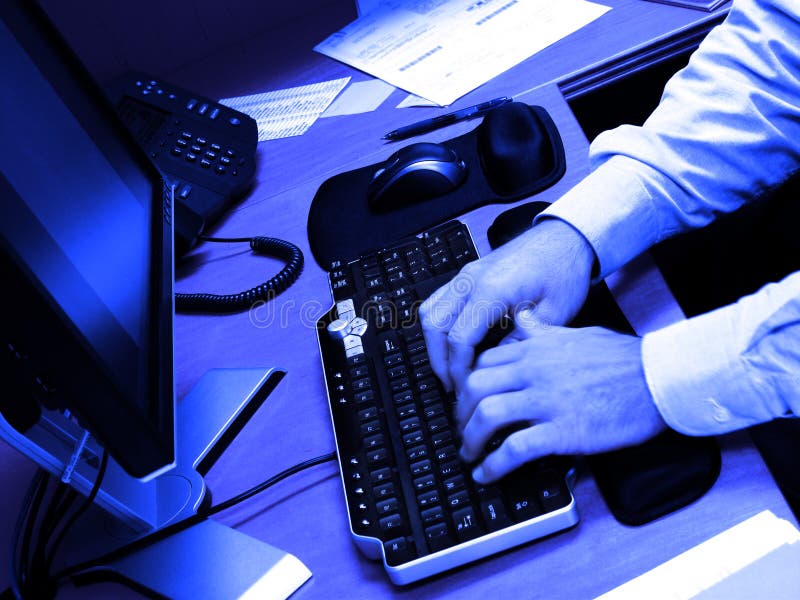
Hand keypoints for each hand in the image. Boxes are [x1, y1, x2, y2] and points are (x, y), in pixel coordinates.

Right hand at [419, 218, 595, 393]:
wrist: (566, 238)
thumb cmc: (564, 270)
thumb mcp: (553, 314)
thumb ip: (521, 341)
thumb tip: (496, 366)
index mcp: (492, 289)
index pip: (459, 337)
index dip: (459, 368)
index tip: (466, 387)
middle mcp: (472, 279)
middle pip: (435, 325)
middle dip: (439, 359)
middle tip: (452, 384)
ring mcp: (467, 275)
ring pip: (430, 311)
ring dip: (434, 342)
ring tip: (450, 366)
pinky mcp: (469, 274)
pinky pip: (439, 300)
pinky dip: (439, 324)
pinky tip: (454, 342)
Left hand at [458, 323, 667, 483]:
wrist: (659, 377)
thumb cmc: (624, 358)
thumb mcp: (577, 333)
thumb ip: (544, 331)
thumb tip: (524, 321)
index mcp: (536, 348)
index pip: (483, 364)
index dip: (468, 386)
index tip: (468, 403)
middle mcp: (534, 370)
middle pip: (474, 387)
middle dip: (460, 413)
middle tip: (461, 430)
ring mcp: (547, 400)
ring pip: (487, 415)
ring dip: (470, 439)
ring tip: (469, 454)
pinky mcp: (563, 430)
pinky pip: (514, 448)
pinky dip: (493, 464)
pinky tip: (487, 474)